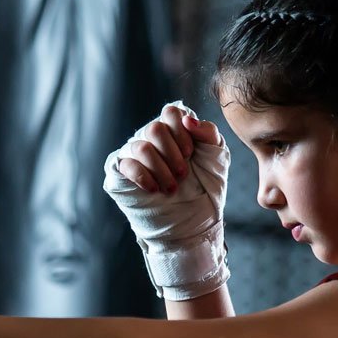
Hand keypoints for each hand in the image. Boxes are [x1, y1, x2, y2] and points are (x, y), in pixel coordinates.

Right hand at [102, 99, 230, 300]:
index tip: (191, 154)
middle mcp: (151, 140)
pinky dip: (142, 176)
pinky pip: (124, 164)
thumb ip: (208, 132)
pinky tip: (154, 190)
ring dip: (161, 169)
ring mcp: (134, 155)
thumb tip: (188, 119)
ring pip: (140, 147)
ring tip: (172, 188)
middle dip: (172, 153)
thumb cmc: (205, 189)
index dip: (182, 131)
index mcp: (173, 131)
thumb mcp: (217, 157)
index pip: (171, 113)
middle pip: (154, 128)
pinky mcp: (120, 174)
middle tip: (183, 174)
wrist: (194, 223)